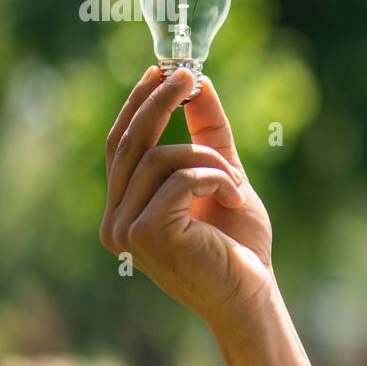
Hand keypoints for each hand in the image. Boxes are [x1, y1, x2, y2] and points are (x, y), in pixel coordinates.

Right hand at [100, 66, 275, 329]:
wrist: (252, 294)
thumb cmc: (239, 245)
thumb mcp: (224, 176)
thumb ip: (208, 135)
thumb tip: (200, 84)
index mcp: (124, 210)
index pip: (120, 147)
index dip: (136, 105)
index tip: (160, 71)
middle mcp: (114, 222)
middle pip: (129, 144)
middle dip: (159, 103)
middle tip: (187, 76)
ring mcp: (125, 231)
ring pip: (160, 158)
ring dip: (209, 160)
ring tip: (237, 185)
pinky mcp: (147, 235)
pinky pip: (181, 179)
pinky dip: (215, 178)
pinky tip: (236, 199)